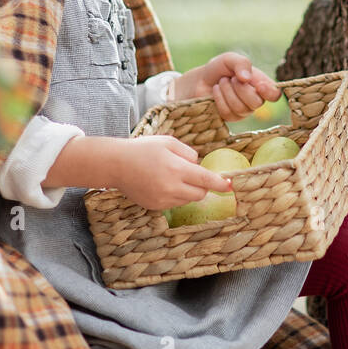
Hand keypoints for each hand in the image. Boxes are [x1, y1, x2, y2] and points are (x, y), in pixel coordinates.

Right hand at [110, 135, 233, 210]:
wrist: (116, 164)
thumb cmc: (144, 149)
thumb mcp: (169, 142)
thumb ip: (188, 153)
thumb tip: (198, 166)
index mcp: (177, 169)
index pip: (206, 180)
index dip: (221, 184)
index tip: (230, 186)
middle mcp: (171, 188)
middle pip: (200, 194)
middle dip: (202, 186)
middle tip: (193, 174)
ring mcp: (162, 200)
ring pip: (187, 200)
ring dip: (188, 190)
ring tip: (172, 175)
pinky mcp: (155, 206)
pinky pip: (174, 203)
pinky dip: (175, 195)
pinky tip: (162, 183)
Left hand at [174, 52, 281, 121]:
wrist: (199, 80)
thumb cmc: (218, 69)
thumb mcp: (229, 59)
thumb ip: (241, 63)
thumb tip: (247, 78)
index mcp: (260, 84)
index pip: (275, 94)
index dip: (270, 92)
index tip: (259, 85)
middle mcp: (255, 99)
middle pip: (256, 103)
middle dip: (240, 89)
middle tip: (230, 78)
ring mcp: (243, 110)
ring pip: (241, 109)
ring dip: (227, 92)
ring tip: (221, 82)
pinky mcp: (231, 118)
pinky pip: (228, 113)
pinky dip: (220, 99)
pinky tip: (216, 91)